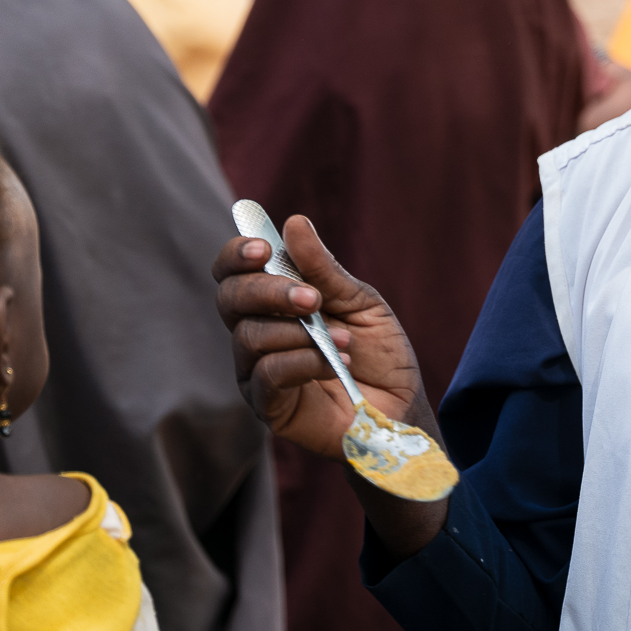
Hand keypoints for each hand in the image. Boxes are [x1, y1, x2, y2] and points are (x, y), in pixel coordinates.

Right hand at [212, 215, 432, 460]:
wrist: (401, 407)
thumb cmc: (379, 354)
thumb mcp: (359, 301)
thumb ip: (324, 269)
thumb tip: (293, 223)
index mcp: (272, 302)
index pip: (232, 272)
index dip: (237, 255)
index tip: (264, 249)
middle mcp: (256, 333)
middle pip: (229, 299)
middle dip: (268, 291)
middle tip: (312, 299)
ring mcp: (256, 371)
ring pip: (248, 336)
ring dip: (299, 332)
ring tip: (344, 339)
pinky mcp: (268, 406)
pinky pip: (267, 374)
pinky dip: (304, 362)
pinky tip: (336, 363)